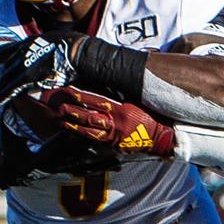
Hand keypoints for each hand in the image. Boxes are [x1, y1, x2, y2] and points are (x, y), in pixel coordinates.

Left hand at [0, 34, 76, 107]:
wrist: (78, 52)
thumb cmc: (74, 46)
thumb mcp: (57, 39)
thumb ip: (48, 45)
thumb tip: (51, 50)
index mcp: (31, 41)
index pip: (11, 48)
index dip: (0, 53)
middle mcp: (24, 52)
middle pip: (7, 66)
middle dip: (2, 76)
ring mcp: (25, 64)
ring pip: (6, 78)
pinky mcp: (28, 77)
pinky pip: (11, 89)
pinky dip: (3, 96)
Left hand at [43, 87, 176, 156]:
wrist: (163, 136)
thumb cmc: (153, 115)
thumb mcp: (138, 99)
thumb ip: (123, 91)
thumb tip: (113, 78)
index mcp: (121, 109)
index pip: (96, 101)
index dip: (81, 96)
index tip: (69, 91)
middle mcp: (115, 123)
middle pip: (89, 117)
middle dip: (73, 112)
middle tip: (59, 107)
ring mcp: (113, 136)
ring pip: (89, 131)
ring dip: (74, 126)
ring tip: (62, 121)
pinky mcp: (114, 145)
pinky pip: (95, 141)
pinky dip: (83, 137)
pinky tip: (73, 134)